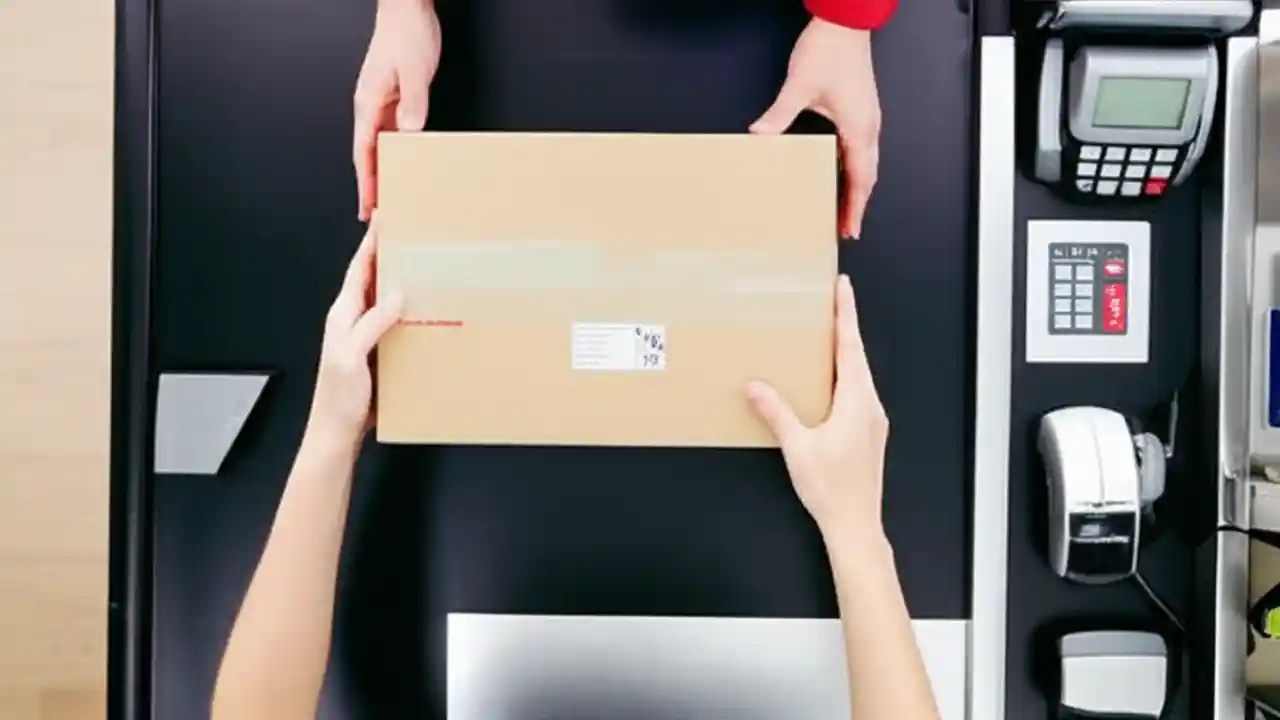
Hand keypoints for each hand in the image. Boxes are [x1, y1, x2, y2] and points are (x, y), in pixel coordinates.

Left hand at [308, 221, 404, 445]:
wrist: (336, 434)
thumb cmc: (337, 399)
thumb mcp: (352, 355)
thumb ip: (372, 323)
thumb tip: (397, 295)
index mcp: (342, 316)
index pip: (358, 270)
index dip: (370, 244)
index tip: (383, 220)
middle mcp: (353, 321)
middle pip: (372, 280)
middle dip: (388, 256)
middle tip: (409, 236)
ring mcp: (366, 337)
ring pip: (386, 301)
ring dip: (402, 283)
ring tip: (422, 265)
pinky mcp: (379, 353)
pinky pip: (396, 324)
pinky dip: (410, 312)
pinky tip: (426, 311)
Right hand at [353, 0, 441, 220]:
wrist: (407, 10)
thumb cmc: (406, 35)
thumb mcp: (415, 72)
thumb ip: (413, 104)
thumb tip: (410, 134)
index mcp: (368, 102)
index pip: (364, 153)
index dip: (366, 182)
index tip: (367, 206)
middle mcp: (370, 106)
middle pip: (368, 155)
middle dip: (370, 185)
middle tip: (375, 214)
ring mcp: (381, 103)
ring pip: (379, 147)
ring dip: (383, 172)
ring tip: (389, 198)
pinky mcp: (394, 99)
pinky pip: (392, 134)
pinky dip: (395, 154)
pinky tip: (404, 165)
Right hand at [746, 275, 888, 545]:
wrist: (856, 525)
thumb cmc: (831, 489)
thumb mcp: (797, 448)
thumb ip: (776, 412)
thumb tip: (755, 385)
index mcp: (856, 402)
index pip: (850, 347)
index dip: (846, 315)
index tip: (843, 288)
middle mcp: (870, 406)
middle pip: (857, 356)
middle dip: (846, 326)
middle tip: (834, 300)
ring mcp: (872, 420)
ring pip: (859, 375)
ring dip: (845, 352)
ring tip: (830, 334)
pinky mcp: (868, 433)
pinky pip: (857, 393)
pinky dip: (845, 376)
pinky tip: (830, 381)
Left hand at [751, 18, 880, 239]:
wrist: (845, 24)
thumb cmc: (830, 51)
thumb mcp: (798, 87)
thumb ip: (779, 114)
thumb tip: (761, 135)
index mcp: (860, 128)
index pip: (861, 179)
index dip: (855, 207)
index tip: (851, 229)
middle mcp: (869, 126)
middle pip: (868, 176)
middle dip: (857, 203)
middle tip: (845, 226)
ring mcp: (868, 117)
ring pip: (867, 162)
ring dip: (856, 185)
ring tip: (843, 206)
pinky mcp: (862, 109)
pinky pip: (861, 147)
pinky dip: (853, 166)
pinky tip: (838, 170)